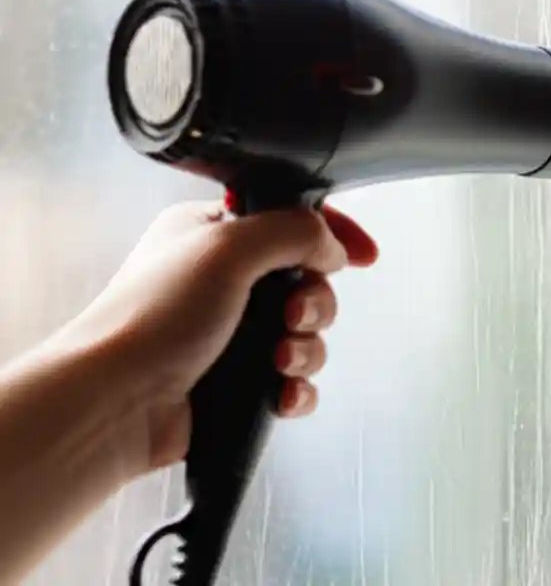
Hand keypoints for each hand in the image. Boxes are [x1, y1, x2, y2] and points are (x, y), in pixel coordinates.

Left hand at [57, 201, 377, 470]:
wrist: (115, 402)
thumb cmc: (152, 319)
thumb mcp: (228, 246)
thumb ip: (293, 231)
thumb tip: (333, 246)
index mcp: (212, 235)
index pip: (290, 220)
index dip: (332, 235)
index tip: (362, 254)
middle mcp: (223, 282)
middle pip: (309, 282)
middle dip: (315, 303)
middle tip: (292, 316)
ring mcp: (231, 335)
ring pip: (307, 335)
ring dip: (306, 349)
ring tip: (278, 360)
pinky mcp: (237, 384)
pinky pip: (294, 382)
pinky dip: (297, 389)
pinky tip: (282, 394)